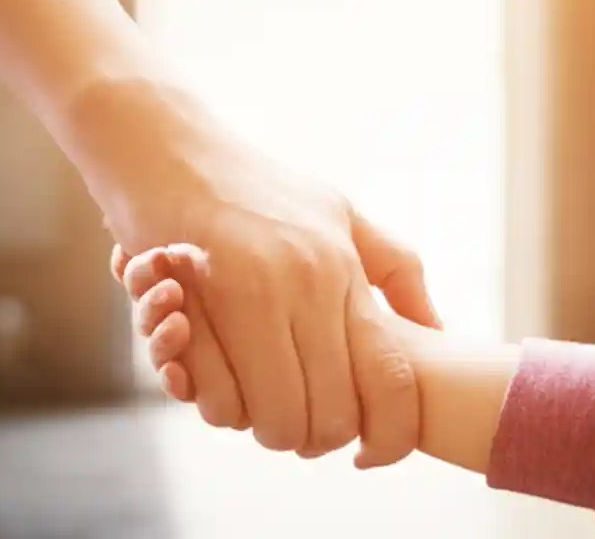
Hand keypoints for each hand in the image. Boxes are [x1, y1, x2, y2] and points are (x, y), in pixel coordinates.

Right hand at [68, 77, 440, 464]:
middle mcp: (309, 280)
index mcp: (346, 269)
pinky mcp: (194, 292)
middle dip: (313, 440)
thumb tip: (435, 328)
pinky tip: (205, 382)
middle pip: (333, 412)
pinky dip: (213, 404)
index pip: (393, 379)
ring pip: (276, 413)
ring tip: (249, 408)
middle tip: (294, 430)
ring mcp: (253, 285)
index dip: (390, 436)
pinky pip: (215, 392)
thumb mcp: (337, 211)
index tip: (370, 456)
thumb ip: (392, 268)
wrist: (159, 138)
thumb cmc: (252, 182)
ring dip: (259, 428)